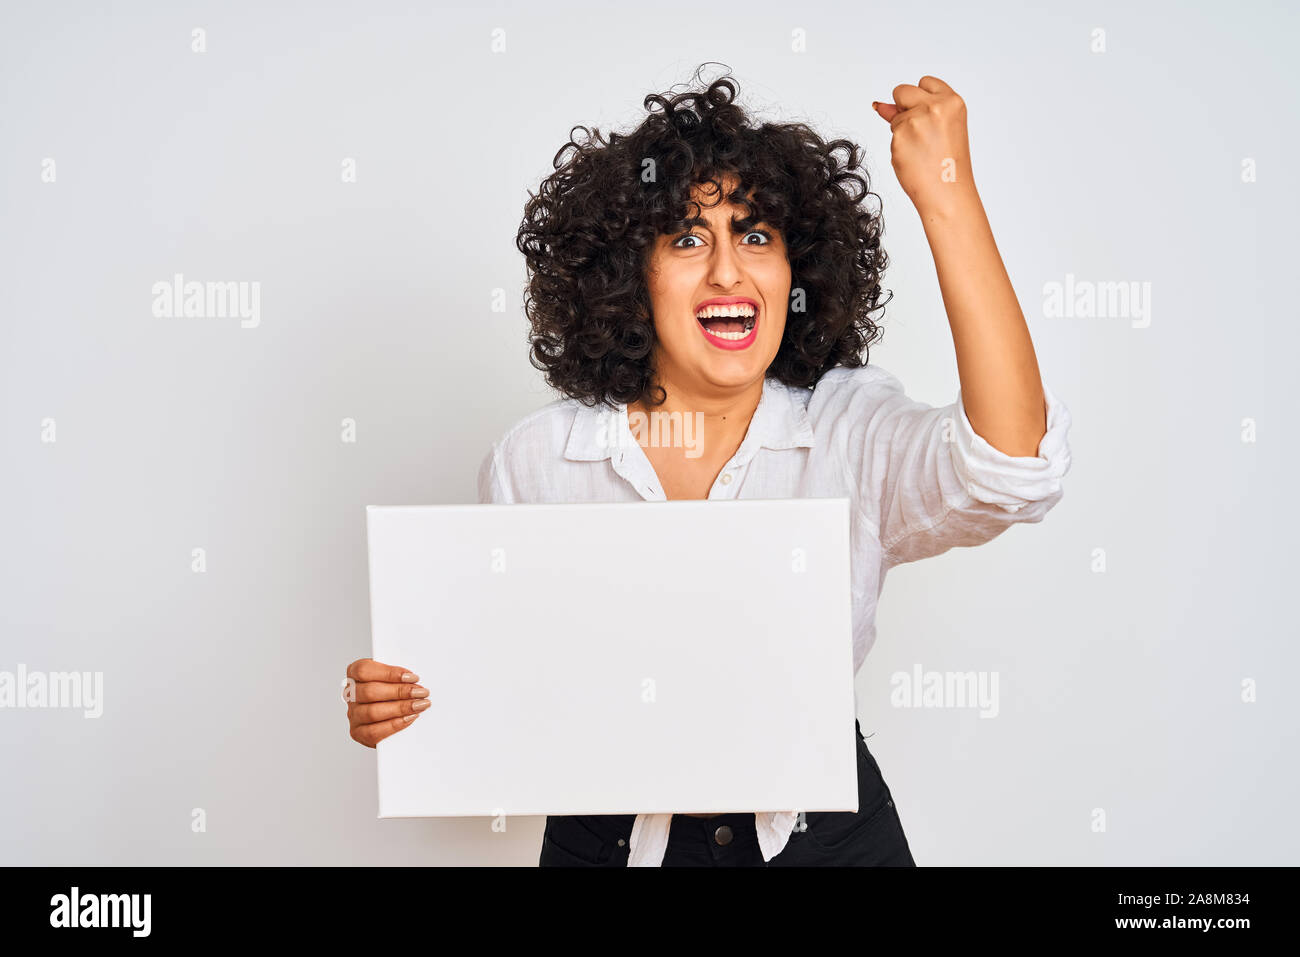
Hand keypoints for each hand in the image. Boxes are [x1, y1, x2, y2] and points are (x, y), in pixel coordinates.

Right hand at [344, 658, 428, 746]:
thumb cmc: (391, 689)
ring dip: (400, 708)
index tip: (412, 677)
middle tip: (421, 692)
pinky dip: (394, 725)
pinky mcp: (358, 732)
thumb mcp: (393, 676)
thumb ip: (399, 674)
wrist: (389, 713)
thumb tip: (414, 678)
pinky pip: (373, 731)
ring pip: (372, 712)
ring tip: (419, 705)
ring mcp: (353, 714)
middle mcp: (350, 694)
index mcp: (354, 673)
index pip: (364, 670)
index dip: (389, 673)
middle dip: (399, 692)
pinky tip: (409, 718)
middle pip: (370, 692)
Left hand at [871, 76, 974, 214]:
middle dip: (903, 107)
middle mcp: (935, 106)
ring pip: (895, 117)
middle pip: (902, 90)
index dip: (921, 98)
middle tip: (920, 131)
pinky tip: (914, 158)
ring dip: (902, 131)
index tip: (927, 113)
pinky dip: (899, 146)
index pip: (925, 82)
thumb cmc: (947, 163)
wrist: (947, 191)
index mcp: (952, 101)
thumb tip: (880, 105)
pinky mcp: (899, 136)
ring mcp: (916, 120)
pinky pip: (891, 135)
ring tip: (922, 150)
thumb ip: (914, 110)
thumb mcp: (941, 128)